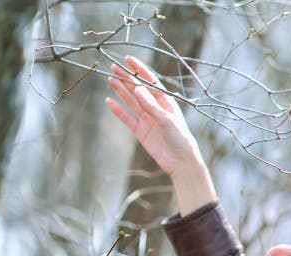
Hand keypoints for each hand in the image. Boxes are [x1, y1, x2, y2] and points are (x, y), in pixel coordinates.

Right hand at [105, 55, 215, 214]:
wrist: (180, 162)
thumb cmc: (180, 139)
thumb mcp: (167, 120)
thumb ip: (152, 106)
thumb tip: (138, 89)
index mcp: (166, 102)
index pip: (151, 82)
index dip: (139, 70)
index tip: (128, 58)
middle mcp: (156, 109)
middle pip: (138, 90)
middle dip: (126, 78)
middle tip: (113, 66)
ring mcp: (147, 120)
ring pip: (131, 102)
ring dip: (121, 91)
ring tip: (110, 79)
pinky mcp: (141, 132)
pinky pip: (127, 118)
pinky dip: (118, 110)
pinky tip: (109, 101)